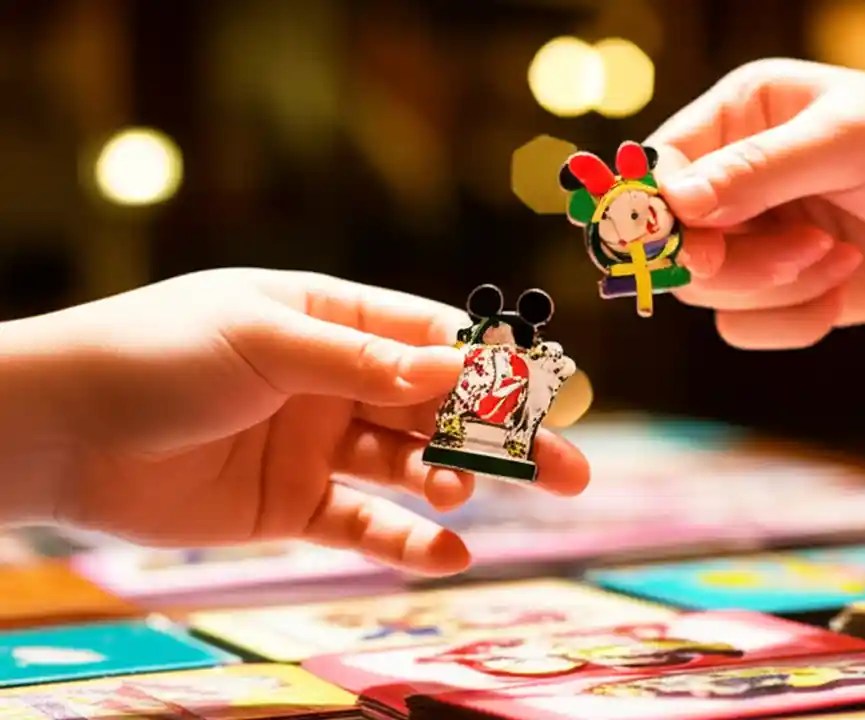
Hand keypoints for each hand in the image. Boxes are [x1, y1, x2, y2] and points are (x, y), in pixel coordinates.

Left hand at [0, 269, 589, 574]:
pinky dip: (405, 543)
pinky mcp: (293, 508)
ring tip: (456, 491)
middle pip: (440, 410)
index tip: (553, 390)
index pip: (433, 338)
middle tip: (570, 469)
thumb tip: (466, 366)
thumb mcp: (266, 340)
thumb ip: (365, 361)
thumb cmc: (158, 355)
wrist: (61, 431)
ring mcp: (318, 446)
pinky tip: (444, 555)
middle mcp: (336, 382)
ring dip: (447, 482)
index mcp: (332, 319)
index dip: (495, 364)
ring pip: (409, 467)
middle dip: (502, 437)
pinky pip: (364, 526)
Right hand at [650, 59, 864, 347]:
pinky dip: (792, 321)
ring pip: (707, 291)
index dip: (662, 214)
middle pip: (675, 239)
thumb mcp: (849, 143)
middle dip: (735, 260)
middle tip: (805, 250)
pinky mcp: (786, 290)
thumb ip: (756, 170)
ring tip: (841, 259)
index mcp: (746, 111)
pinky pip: (743, 327)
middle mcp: (741, 173)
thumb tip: (671, 202)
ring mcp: (762, 235)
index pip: (660, 166)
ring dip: (774, 287)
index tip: (701, 245)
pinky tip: (846, 290)